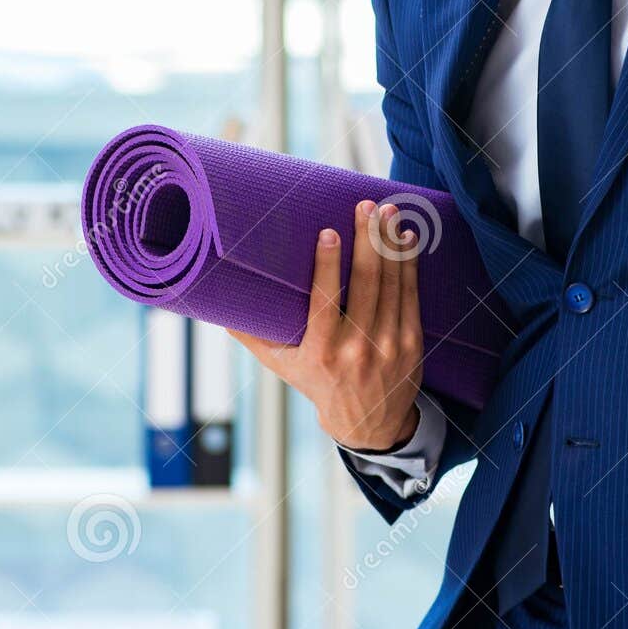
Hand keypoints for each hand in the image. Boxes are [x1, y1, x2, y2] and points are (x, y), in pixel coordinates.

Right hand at [224, 200, 423, 452]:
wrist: (369, 422)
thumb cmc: (317, 383)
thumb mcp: (282, 364)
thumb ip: (253, 335)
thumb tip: (216, 301)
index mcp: (321, 352)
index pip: (325, 303)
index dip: (327, 266)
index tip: (329, 232)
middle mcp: (356, 349)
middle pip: (365, 285)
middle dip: (366, 240)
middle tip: (365, 206)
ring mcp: (388, 345)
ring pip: (391, 285)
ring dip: (390, 244)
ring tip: (387, 210)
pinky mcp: (411, 342)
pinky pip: (411, 295)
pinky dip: (410, 264)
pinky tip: (406, 238)